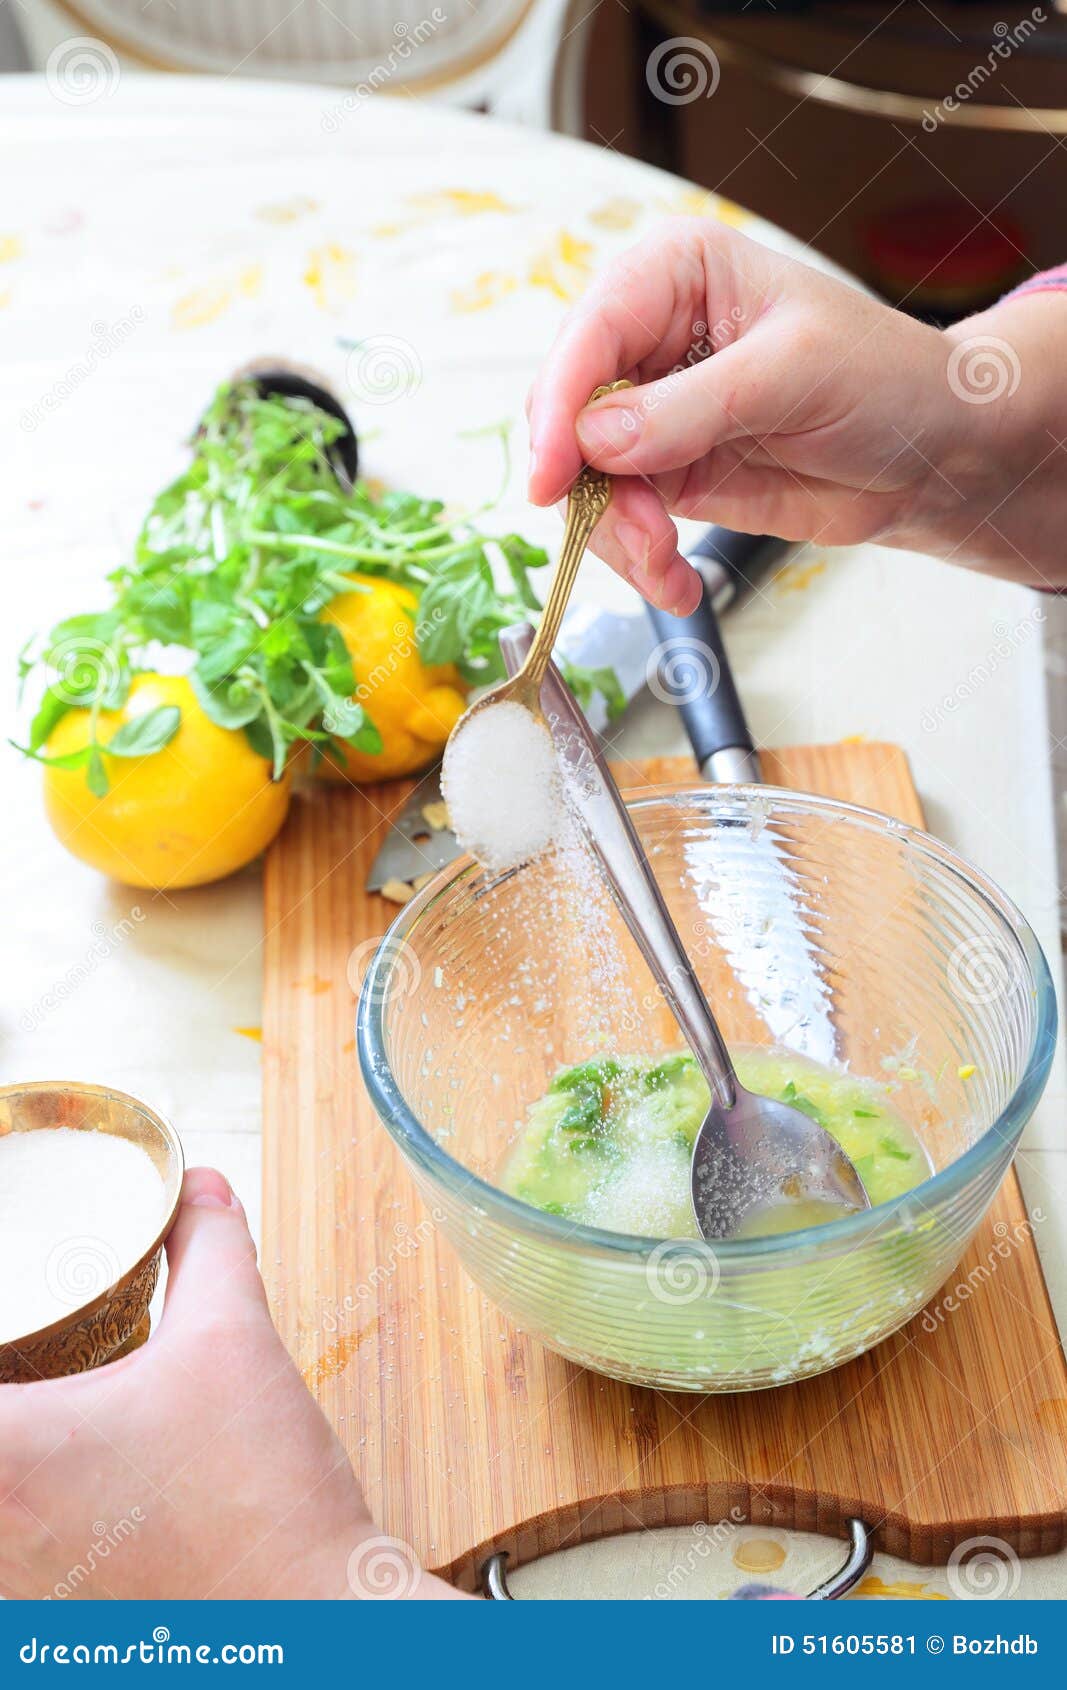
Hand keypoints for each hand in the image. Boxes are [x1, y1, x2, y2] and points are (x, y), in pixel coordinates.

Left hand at [0, 1168, 466, 1599]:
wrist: (310, 1622)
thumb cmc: (260, 1494)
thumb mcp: (235, 1337)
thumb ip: (208, 1249)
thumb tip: (202, 1189)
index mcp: (7, 1453)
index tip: (19, 1332)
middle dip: (13, 1392)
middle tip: (39, 1363)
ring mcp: (15, 1592)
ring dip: (21, 1472)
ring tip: (61, 1437)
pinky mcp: (48, 1631)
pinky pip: (17, 1567)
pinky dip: (32, 1527)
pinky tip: (77, 1499)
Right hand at [527, 218, 1066, 600]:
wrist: (931, 454)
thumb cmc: (884, 378)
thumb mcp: (792, 375)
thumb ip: (688, 409)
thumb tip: (593, 443)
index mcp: (676, 274)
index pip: (591, 333)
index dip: (559, 408)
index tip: (552, 477)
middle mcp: (651, 338)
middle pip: (568, 413)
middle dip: (592, 485)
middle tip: (641, 536)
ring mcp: (653, 413)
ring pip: (584, 479)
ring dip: (617, 535)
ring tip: (667, 565)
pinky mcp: (668, 474)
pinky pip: (620, 520)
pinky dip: (637, 560)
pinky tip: (674, 582)